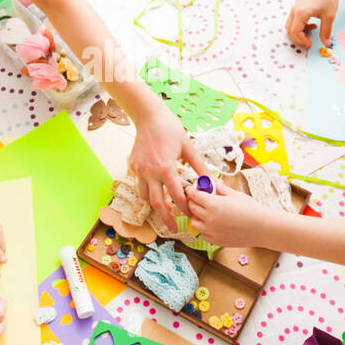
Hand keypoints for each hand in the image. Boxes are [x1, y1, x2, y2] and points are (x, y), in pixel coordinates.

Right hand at [129, 106, 207, 228]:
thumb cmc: (170, 129)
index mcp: (166, 168)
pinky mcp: (133, 166)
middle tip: (173, 228)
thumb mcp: (188, 147)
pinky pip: (139, 185)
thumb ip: (198, 166)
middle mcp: (151, 172)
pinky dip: (147, 192)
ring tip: (163, 210)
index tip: (190, 214)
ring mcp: (139, 170)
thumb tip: (210, 181)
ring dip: (154, 205)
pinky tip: (155, 192)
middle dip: (165, 218)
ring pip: (145, 196)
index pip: (176, 196)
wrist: (148, 116)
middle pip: (157, 204)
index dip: (184, 208)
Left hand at [186, 183, 274, 247]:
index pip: (194, 196)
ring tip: (204, 212)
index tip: (190, 189)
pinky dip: (204, 229)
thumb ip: (221, 188)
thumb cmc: (252, 210)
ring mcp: (212, 232)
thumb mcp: (235, 195)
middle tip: (197, 199)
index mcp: (214, 205)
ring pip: (194, 223)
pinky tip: (212, 224)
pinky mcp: (217, 241)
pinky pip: (203, 235)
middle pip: (192, 209)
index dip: (191, 191)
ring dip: (196, 217)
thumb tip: (213, 181)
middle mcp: (210, 219)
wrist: (263, 228)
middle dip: (192, 202)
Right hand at [286, 0, 340, 48]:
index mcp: (301, 12)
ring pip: (290, 26)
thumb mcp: (329, 17)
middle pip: (290, 30)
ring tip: (312, 33)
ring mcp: (295, 9)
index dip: (302, 40)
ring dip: (299, 33)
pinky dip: (300, 27)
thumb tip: (326, 44)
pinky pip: (294, 22)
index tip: (310, 44)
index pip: (295, 32)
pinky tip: (312, 26)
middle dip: (299, 39)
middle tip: (309, 42)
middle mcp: (295, 10)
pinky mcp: (297, 8)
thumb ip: (326, 32)